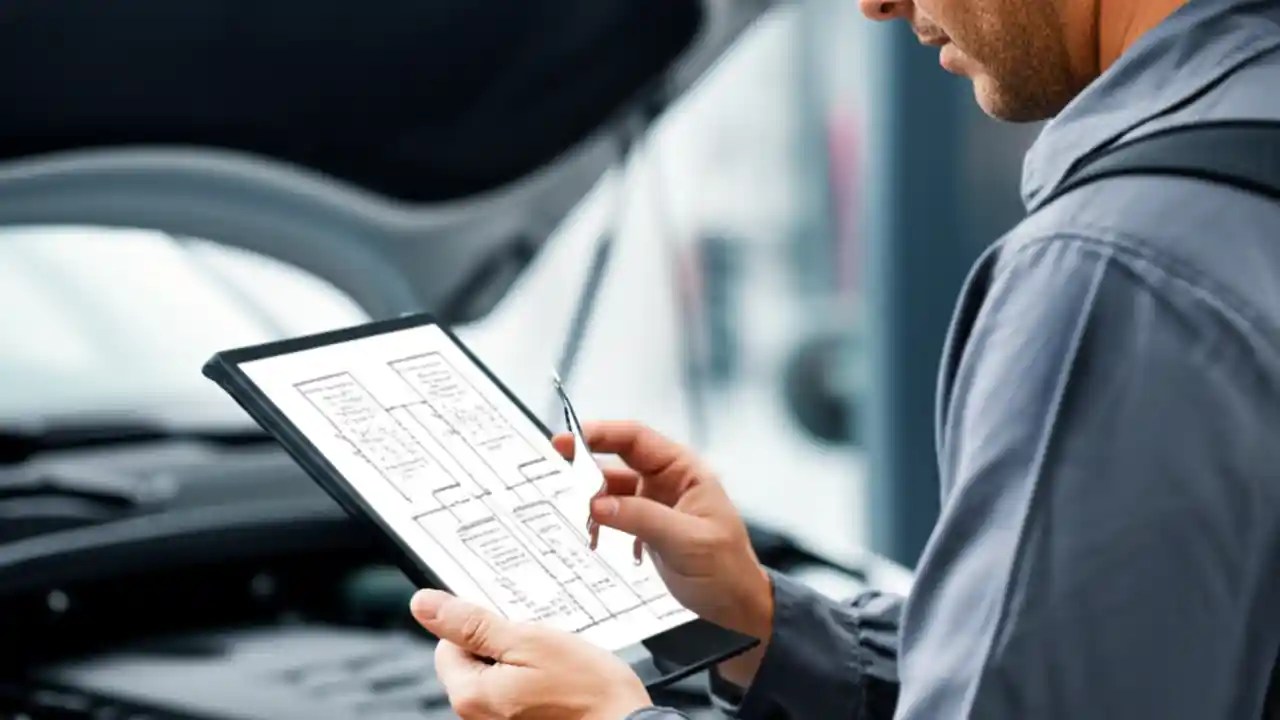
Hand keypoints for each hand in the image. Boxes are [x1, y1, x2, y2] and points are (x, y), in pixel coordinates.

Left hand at [410, 589, 650, 719]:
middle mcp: (477, 715)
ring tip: (552, 660)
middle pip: (470, 660)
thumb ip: (472, 624)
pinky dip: (532, 676)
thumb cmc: (585, 690)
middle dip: (500, 643)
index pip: (447, 643)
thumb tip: (424, 605)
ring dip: (519, 658)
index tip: (511, 625)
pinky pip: (513, 689)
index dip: (480, 626)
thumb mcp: (527, 641)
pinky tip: (557, 675)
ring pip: (495, 672)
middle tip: (536, 642)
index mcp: (470, 695)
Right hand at [552, 421, 773, 684]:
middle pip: (619, 459)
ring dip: (594, 503)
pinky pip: (614, 514)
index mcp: (685, 471)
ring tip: (586, 524)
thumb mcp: (686, 542)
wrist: (735, 607)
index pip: (637, 439)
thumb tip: (597, 504)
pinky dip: (600, 524)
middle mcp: (669, 481)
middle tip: (560, 476)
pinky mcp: (647, 525)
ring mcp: (656, 502)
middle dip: (589, 467)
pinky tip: (597, 540)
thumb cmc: (726, 570)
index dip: (602, 433)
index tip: (570, 440)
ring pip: (612, 490)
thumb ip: (641, 519)